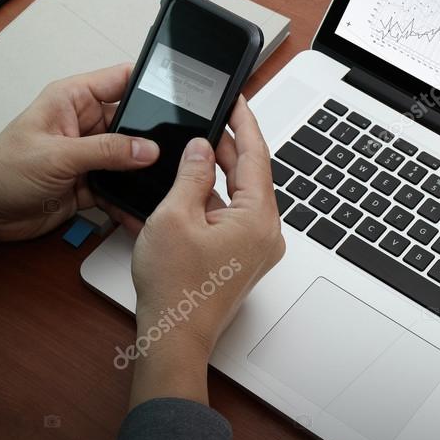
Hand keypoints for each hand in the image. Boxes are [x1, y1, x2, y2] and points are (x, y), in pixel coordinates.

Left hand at [0, 64, 159, 241]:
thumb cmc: (0, 171)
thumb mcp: (57, 155)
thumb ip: (106, 151)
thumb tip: (147, 148)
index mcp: (72, 99)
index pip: (120, 79)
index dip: (149, 83)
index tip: (178, 94)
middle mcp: (84, 123)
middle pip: (133, 121)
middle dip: (152, 136)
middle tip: (176, 148)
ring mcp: (89, 153)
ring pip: (130, 156)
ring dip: (142, 169)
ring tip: (161, 178)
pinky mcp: (90, 181)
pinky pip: (120, 184)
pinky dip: (129, 195)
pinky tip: (139, 202)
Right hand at [125, 98, 284, 407]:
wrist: (173, 339)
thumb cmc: (175, 290)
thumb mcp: (174, 216)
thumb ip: (192, 174)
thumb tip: (202, 148)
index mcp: (258, 218)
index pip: (257, 155)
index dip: (244, 122)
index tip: (237, 99)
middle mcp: (265, 233)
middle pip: (249, 176)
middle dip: (226, 148)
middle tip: (207, 120)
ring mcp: (254, 249)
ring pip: (237, 197)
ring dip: (213, 176)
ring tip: (189, 152)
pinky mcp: (240, 260)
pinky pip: (228, 219)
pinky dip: (207, 202)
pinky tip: (184, 190)